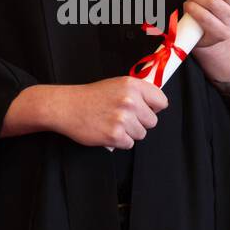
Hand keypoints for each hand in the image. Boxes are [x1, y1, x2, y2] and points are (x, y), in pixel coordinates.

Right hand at [50, 76, 168, 149]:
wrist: (67, 107)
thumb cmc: (91, 97)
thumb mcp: (116, 85)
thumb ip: (137, 93)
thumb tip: (157, 104)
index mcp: (132, 85)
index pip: (161, 101)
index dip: (153, 107)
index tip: (145, 109)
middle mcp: (130, 101)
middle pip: (152, 121)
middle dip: (140, 122)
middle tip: (123, 117)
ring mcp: (123, 119)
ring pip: (141, 134)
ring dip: (129, 132)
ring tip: (113, 123)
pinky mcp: (115, 135)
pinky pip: (129, 144)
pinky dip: (119, 141)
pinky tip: (107, 130)